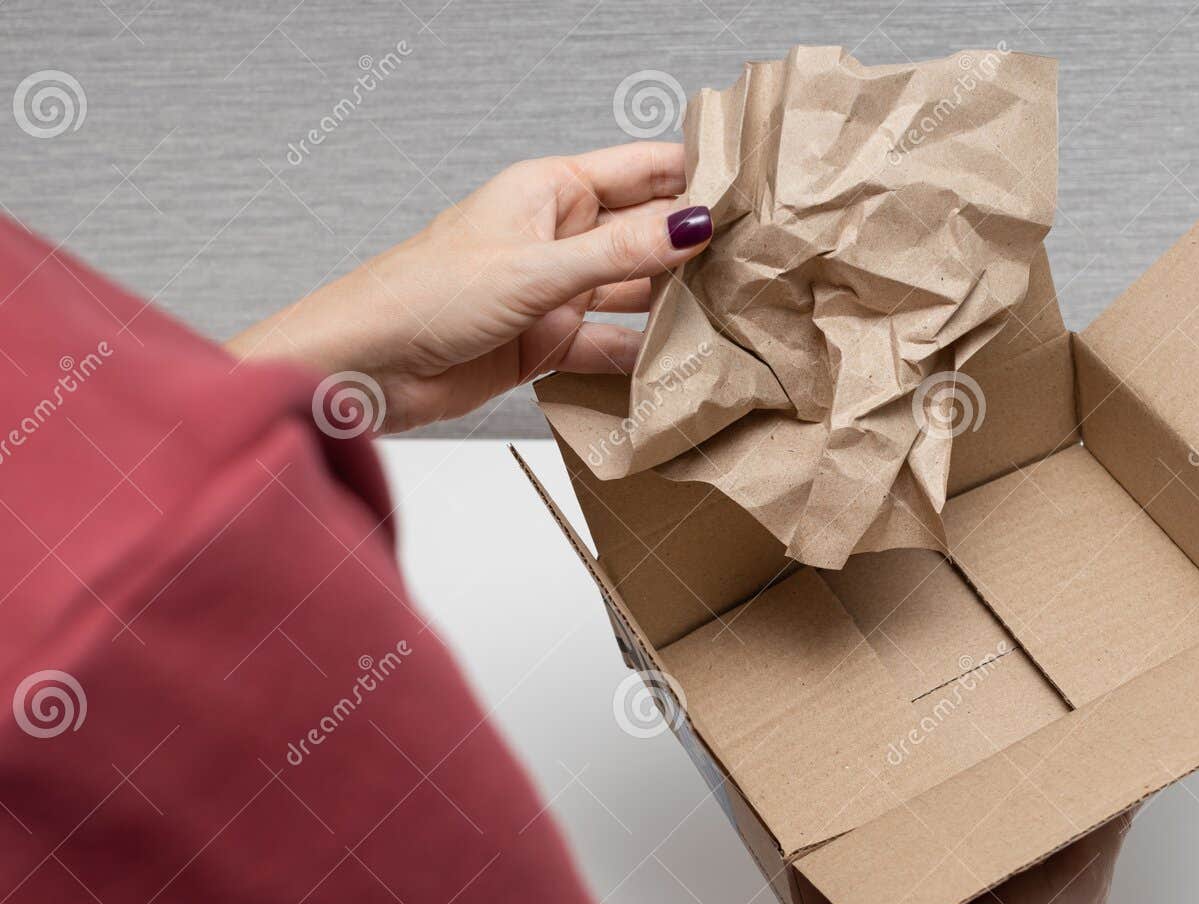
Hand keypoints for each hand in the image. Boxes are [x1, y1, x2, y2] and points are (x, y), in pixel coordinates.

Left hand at [226, 142, 713, 433]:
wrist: (364, 368)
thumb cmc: (422, 295)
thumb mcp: (534, 270)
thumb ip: (619, 253)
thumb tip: (692, 225)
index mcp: (550, 190)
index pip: (642, 170)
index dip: (696, 174)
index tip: (755, 187)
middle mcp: (559, 235)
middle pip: (647, 233)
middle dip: (698, 245)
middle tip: (762, 260)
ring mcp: (557, 291)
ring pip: (636, 291)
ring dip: (678, 304)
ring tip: (736, 314)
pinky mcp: (549, 343)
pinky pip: (611, 344)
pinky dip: (643, 355)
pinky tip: (682, 363)